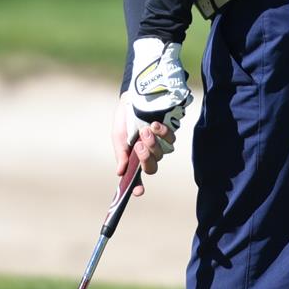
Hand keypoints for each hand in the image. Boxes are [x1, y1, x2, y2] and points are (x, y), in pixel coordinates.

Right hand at [115, 37, 191, 190]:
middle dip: (146, 158)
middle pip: (151, 167)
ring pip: (161, 154)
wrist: (134, 96)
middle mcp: (149, 152)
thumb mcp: (118, 135)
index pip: (137, 176)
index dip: (138, 186)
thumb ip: (121, 153)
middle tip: (139, 146)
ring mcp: (160, 143)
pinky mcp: (169, 132)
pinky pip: (170, 139)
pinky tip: (155, 124)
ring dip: (153, 144)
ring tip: (146, 130)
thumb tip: (120, 173)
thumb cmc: (125, 117)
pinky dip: (163, 133)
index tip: (138, 192)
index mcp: (134, 156)